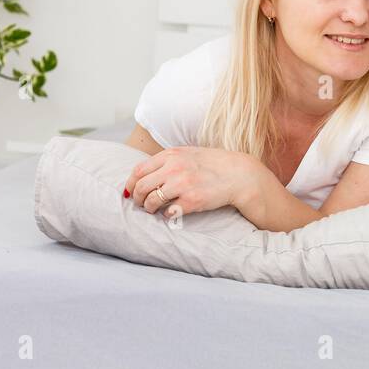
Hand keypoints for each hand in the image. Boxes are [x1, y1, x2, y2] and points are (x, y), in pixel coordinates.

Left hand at [123, 146, 267, 218]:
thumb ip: (166, 161)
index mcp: (171, 155)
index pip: (139, 171)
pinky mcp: (191, 201)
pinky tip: (173, 211)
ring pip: (151, 201)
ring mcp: (182, 185)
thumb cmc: (212, 164)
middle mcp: (174, 168)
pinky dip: (167, 214)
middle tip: (141, 204)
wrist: (238, 174)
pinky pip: (168, 213)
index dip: (131, 184)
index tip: (130, 192)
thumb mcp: (187, 154)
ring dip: (149, 208)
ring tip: (154, 209)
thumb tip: (142, 176)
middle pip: (141, 187)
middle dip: (137, 199)